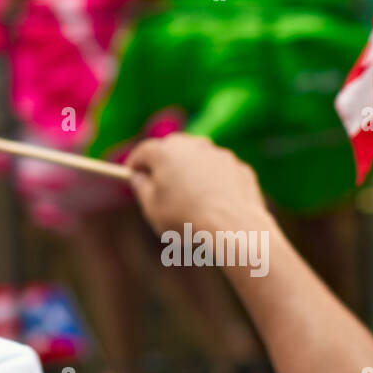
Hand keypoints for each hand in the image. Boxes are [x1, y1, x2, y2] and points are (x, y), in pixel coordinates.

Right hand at [124, 133, 269, 234]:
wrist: (234, 227)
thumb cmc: (186, 218)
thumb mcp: (152, 208)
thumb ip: (141, 188)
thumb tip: (139, 177)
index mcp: (165, 151)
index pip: (143, 151)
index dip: (135, 164)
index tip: (133, 175)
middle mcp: (192, 145)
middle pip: (172, 148)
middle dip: (165, 163)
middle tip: (161, 183)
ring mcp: (219, 154)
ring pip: (198, 159)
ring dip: (191, 171)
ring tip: (191, 198)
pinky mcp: (240, 167)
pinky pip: (220, 172)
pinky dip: (215, 182)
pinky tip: (214, 204)